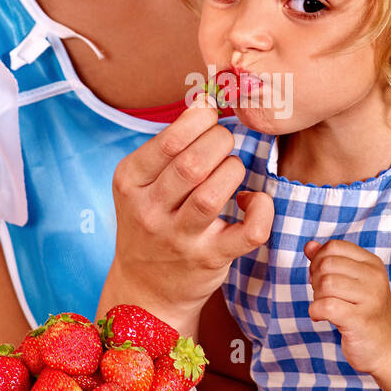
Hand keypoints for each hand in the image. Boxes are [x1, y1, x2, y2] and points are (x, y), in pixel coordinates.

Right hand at [106, 96, 274, 326]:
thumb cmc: (152, 223)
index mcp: (129, 181)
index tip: (211, 115)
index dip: (201, 119)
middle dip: (220, 141)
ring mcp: (179, 238)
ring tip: (232, 169)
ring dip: (234, 170)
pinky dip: (261, 209)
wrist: (145, 289)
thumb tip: (205, 100)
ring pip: (214, 193)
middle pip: (193, 163)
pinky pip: (248, 231)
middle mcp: (149, 211)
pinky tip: (253, 201)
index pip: (169, 140)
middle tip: (225, 143)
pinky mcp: (210, 259)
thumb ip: (168, 148)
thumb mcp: (141, 184)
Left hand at [305, 239, 390, 375]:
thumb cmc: (364, 311)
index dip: (318, 259)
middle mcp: (375, 278)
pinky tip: (320, 317)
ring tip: (324, 307)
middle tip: (321, 295)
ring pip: (325, 284)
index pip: (334, 246)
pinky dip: (315, 311)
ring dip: (316, 297)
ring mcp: (370, 299)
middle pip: (327, 264)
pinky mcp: (360, 320)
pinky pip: (325, 306)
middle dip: (315, 279)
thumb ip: (329, 261)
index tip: (319, 277)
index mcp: (372, 264)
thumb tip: (309, 246)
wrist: (388, 346)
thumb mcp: (351, 282)